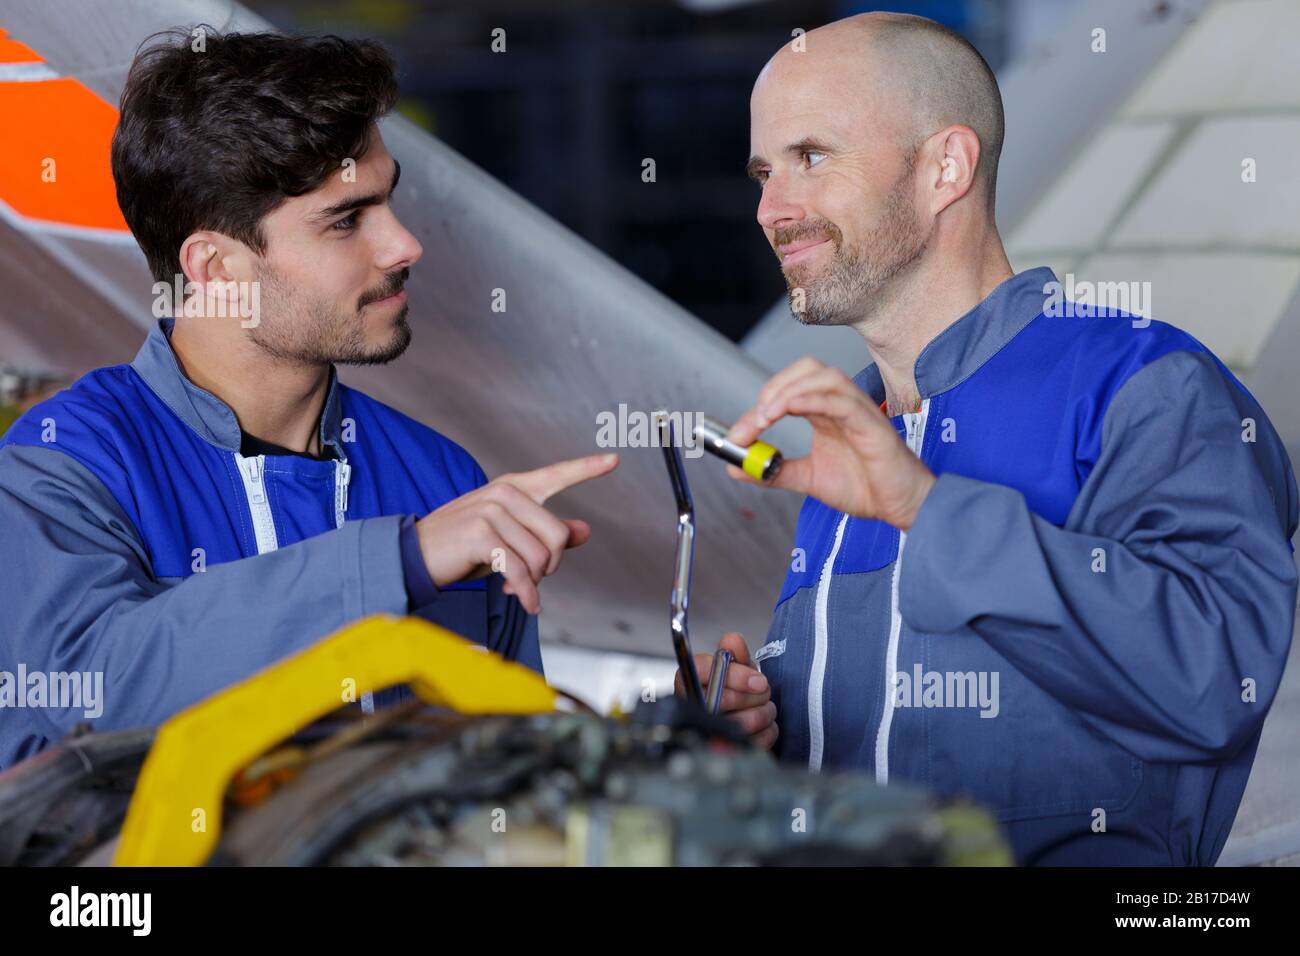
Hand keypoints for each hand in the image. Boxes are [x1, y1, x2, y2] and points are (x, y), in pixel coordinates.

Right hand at [415, 453, 618, 613]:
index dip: (587, 469)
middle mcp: (505, 493)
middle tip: (530, 579)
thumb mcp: (509, 538)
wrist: (415, 556)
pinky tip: (524, 602)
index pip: (556, 475)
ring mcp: (491, 510)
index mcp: (514, 488)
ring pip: (540, 558)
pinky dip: (526, 593)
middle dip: (549, 567)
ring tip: (515, 586)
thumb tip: (583, 531)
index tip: (614, 460)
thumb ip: (544, 533)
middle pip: (557, 536)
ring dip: (532, 582)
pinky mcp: (481, 534)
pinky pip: (520, 571)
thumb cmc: (464, 548)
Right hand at [675, 633, 777, 749]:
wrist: (737, 719)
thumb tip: (732, 641)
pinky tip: (761, 725)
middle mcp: (693, 706)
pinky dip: (768, 730)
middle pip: (725, 698)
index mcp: (689, 680)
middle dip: (755, 694)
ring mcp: (707, 732)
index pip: (704, 671)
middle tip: (762, 690)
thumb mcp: (734, 666)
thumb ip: (733, 652)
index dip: (735, 675)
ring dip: (764, 711)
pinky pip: (757, 741)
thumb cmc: (731, 690)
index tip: (758, 679)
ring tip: (762, 706)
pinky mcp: (726, 751)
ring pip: (745, 722)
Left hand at [728, 357, 935, 529]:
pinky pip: (843, 400)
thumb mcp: (809, 479)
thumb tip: (736, 466)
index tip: (737, 435)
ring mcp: (858, 411)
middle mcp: (841, 405)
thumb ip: (774, 471)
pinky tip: (792, 410)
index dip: (758, 407)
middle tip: (755, 419)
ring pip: (825, 377)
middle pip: (806, 369)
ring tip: (767, 415)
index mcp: (825, 413)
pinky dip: (814, 399)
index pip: (788, 390)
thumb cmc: (866, 487)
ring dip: (790, 390)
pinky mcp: (872, 424)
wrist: (901, 507)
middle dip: (774, 387)